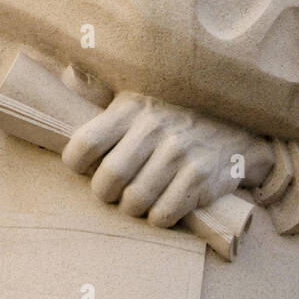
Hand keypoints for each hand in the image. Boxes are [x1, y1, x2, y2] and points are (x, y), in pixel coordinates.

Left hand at [61, 92, 273, 228]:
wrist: (235, 124)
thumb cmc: (172, 116)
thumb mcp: (138, 98)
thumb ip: (101, 100)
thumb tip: (63, 80)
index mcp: (130, 107)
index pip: (84, 143)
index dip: (76, 163)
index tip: (84, 168)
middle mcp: (153, 127)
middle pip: (108, 179)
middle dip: (105, 194)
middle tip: (113, 192)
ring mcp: (178, 152)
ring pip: (135, 201)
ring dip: (133, 209)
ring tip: (139, 199)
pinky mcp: (200, 176)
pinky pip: (164, 214)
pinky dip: (158, 218)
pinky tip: (162, 206)